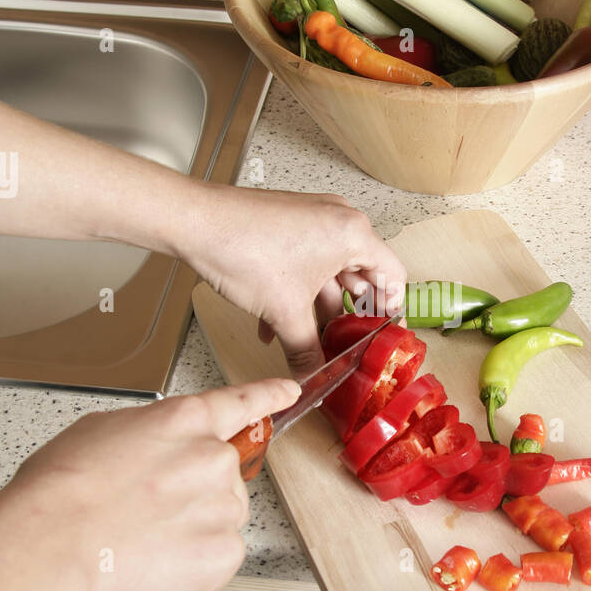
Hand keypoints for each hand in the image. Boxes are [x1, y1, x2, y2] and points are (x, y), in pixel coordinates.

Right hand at [0, 378, 300, 590]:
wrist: (56, 544)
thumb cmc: (63, 492)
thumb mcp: (103, 430)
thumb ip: (151, 433)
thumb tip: (160, 449)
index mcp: (185, 421)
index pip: (241, 403)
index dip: (268, 396)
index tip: (288, 392)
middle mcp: (214, 458)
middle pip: (222, 473)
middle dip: (193, 490)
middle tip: (146, 508)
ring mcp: (224, 505)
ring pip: (221, 516)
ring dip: (193, 526)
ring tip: (143, 535)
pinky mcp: (225, 552)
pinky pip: (221, 555)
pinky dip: (195, 562)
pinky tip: (156, 559)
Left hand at [181, 186, 406, 375]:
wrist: (196, 223)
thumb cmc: (244, 249)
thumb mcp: (285, 311)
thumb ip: (307, 348)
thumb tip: (315, 372)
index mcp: (353, 235)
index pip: (393, 275)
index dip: (390, 308)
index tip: (381, 332)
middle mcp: (339, 220)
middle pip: (361, 274)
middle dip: (347, 313)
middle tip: (343, 341)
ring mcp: (313, 218)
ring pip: (328, 270)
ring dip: (316, 307)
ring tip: (305, 338)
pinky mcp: (290, 222)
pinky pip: (306, 260)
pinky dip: (297, 290)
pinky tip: (274, 322)